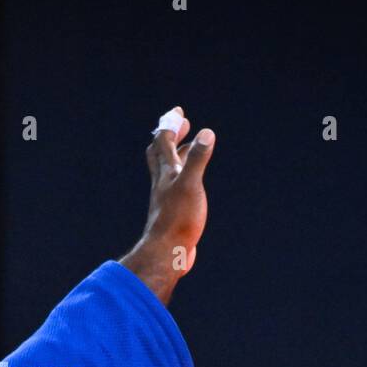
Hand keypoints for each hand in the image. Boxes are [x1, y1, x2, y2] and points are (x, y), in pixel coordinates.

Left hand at [119, 106, 215, 303]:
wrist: (167, 253)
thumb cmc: (177, 220)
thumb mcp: (190, 185)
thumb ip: (197, 159)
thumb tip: (206, 133)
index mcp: (166, 173)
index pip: (163, 141)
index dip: (169, 125)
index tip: (179, 112)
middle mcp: (163, 183)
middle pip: (160, 154)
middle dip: (170, 136)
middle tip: (182, 125)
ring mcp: (167, 198)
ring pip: (168, 172)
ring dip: (177, 156)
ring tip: (189, 148)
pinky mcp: (174, 213)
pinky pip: (176, 189)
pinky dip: (183, 178)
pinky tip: (192, 184)